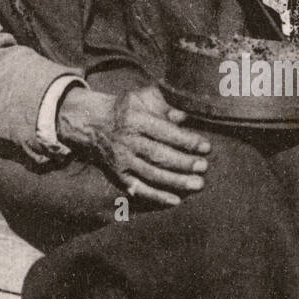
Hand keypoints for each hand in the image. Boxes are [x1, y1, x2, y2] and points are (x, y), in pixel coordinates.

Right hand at [57, 84, 210, 205]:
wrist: (92, 121)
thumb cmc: (126, 108)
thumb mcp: (143, 98)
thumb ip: (166, 105)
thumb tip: (187, 116)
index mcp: (136, 119)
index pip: (165, 132)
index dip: (187, 141)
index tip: (206, 147)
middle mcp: (128, 141)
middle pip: (159, 155)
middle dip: (184, 163)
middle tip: (204, 167)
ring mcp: (122, 159)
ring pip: (151, 174)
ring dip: (176, 181)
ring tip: (197, 184)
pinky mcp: (118, 174)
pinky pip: (138, 188)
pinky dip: (156, 196)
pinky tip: (175, 200)